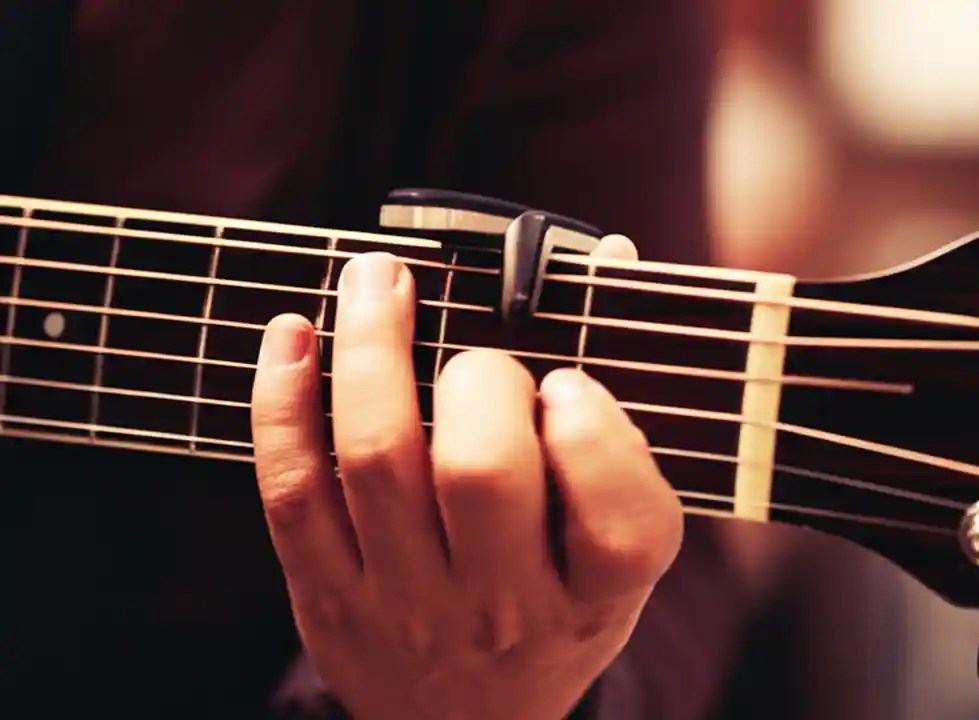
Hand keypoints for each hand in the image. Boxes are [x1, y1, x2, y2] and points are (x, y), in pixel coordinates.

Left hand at [249, 236, 683, 719]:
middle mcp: (502, 610)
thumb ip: (620, 444)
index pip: (621, 518)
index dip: (597, 432)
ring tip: (377, 278)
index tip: (569, 391)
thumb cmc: (552, 617)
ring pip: (377, 456)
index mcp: (596, 598)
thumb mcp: (616, 564)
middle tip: (484, 366)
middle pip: (482, 470)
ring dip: (371, 345)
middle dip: (483, 380)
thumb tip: (599, 281)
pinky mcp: (326, 597)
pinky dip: (283, 402)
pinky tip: (295, 335)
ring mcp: (405, 605)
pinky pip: (292, 491)